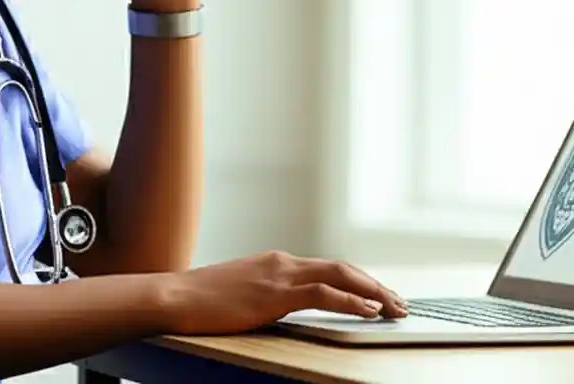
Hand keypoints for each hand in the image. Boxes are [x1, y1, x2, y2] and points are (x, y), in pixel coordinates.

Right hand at [160, 251, 408, 334]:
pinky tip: (368, 310)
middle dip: (375, 286)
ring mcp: (280, 275)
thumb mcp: (242, 293)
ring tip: (394, 308)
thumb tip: (283, 307)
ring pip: (340, 276)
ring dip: (373, 292)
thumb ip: (268, 295)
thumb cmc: (201, 302)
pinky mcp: (274, 294)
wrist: (174, 298)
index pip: (329, 268)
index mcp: (277, 262)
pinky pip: (323, 294)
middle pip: (343, 268)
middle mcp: (284, 262)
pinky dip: (350, 301)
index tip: (379, 297)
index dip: (359, 282)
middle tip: (399, 303)